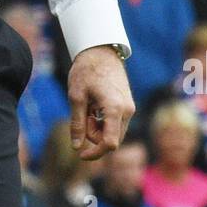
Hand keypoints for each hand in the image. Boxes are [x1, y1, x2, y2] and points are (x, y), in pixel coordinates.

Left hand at [67, 45, 132, 160]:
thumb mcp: (76, 96)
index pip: (110, 143)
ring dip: (98, 129)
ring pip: (114, 133)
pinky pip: (116, 124)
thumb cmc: (86, 71)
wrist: (101, 51)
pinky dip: (103, 123)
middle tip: (82, 115)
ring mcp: (130, 109)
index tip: (81, 154)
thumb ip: (77, 123)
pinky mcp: (128, 106)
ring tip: (88, 108)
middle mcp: (127, 111)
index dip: (95, 153)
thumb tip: (76, 146)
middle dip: (94, 136)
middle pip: (112, 140)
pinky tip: (95, 107)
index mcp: (115, 109)